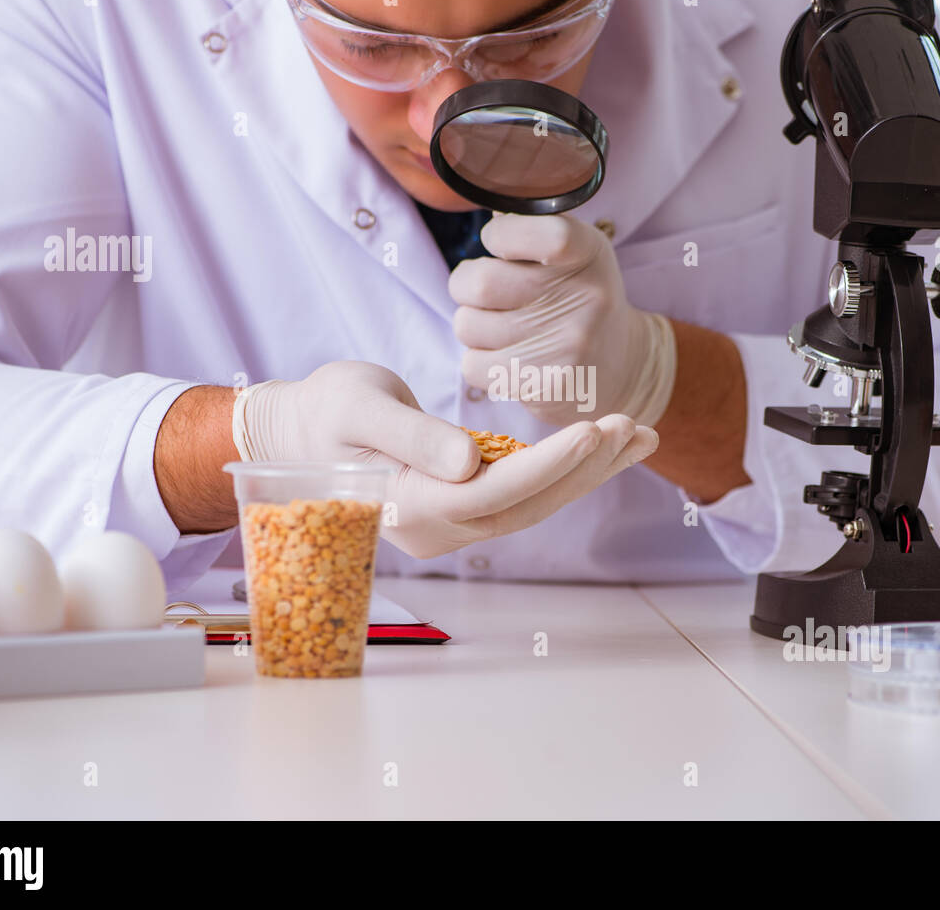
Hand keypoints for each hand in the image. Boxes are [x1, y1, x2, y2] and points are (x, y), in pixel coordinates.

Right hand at [231, 361, 657, 557]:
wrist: (300, 431)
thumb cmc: (323, 412)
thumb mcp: (357, 409)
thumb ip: (410, 435)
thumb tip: (466, 463)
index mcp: (407, 508)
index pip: (492, 492)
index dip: (547, 465)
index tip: (594, 431)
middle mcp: (435, 530)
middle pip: (526, 505)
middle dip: (585, 469)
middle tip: (636, 427)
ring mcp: (450, 524)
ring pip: (532, 504)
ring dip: (588, 471)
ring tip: (639, 434)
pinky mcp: (462, 507)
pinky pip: (523, 494)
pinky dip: (566, 468)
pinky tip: (603, 444)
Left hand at [450, 214, 676, 426]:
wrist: (622, 369)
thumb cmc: (581, 301)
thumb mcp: (575, 255)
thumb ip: (531, 231)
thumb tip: (482, 209)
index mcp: (587, 251)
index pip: (523, 231)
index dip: (497, 236)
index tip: (497, 243)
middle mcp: (583, 297)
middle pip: (478, 283)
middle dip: (467, 285)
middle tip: (485, 292)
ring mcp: (566, 344)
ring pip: (467, 326)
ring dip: (473, 326)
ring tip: (502, 327)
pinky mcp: (545, 385)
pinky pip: (474, 367)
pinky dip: (481, 363)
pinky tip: (508, 358)